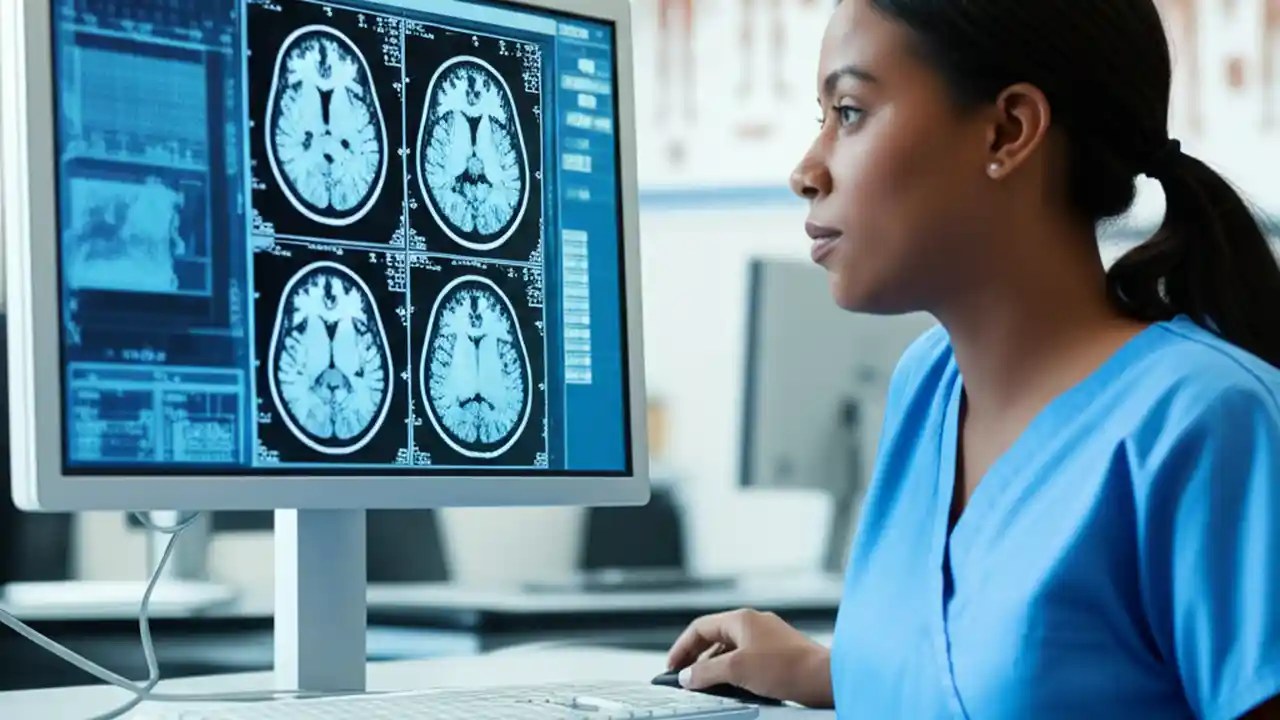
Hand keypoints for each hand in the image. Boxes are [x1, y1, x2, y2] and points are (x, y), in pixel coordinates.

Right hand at [666, 609, 833, 708]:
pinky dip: (733, 671)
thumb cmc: (787, 667)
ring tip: (705, 686)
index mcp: (741, 619)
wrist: (824, 678)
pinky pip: (746, 659)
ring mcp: (767, 638)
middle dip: (697, 659)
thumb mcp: (737, 670)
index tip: (673, 667)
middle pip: (714, 638)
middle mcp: (753, 624)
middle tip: (685, 678)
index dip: (682, 648)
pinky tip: (732, 687)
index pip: (700, 628)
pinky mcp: (778, 654)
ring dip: (714, 667)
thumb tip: (687, 677)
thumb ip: (707, 672)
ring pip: (730, 650)